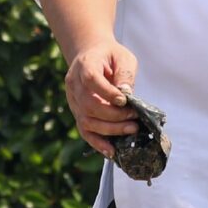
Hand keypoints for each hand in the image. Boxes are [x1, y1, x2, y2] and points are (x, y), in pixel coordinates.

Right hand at [63, 37, 140, 159]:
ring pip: (87, 121)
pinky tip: (111, 152)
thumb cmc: (110, 56)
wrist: (91, 56)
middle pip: (89, 105)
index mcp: (84, 66)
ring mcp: (73, 101)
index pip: (92, 81)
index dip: (107, 93)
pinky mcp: (77, 113)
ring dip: (110, 129)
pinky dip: (98, 143)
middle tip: (134, 118)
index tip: (125, 100)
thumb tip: (127, 94)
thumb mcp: (122, 57)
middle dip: (113, 115)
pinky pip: (85, 132)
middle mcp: (74, 85)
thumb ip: (125, 73)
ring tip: (132, 129)